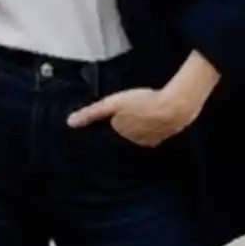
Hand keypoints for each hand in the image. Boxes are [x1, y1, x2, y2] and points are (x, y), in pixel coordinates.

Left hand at [65, 88, 200, 147]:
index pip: (112, 128)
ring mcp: (150, 140)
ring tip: (147, 109)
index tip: (119, 110)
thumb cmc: (142, 103)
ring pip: (141, 132)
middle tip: (135, 106)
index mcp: (120, 134)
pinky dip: (155, 125)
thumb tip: (70, 122)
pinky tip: (158, 115)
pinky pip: (155, 132)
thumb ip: (92, 113)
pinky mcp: (164, 136)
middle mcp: (134, 142)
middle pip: (126, 131)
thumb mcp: (113, 103)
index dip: (115, 117)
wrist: (175, 107)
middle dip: (128, 121)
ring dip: (142, 123)